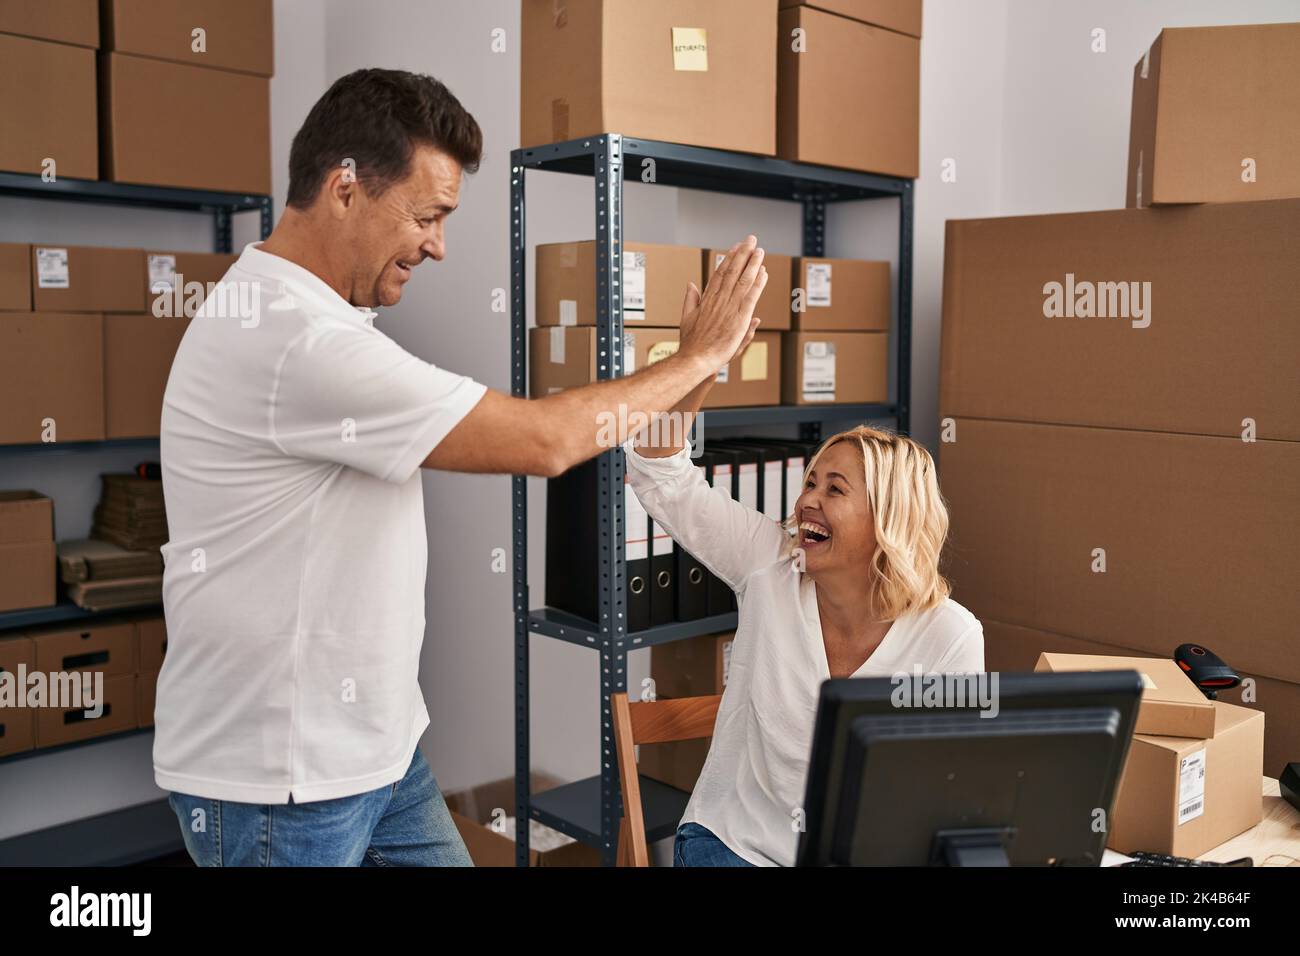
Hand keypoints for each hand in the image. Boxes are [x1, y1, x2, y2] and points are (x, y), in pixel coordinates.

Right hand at [677, 236, 767, 373]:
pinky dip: (758, 283)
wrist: (695, 358)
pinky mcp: (740, 317)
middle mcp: (719, 300)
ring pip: (743, 280)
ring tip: (760, 250)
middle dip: (743, 254)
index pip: (720, 274)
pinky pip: (751, 296)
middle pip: (733, 272)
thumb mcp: (686, 318)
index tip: (735, 248)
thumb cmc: (691, 343)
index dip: (729, 259)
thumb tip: (691, 285)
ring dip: (752, 264)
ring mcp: (730, 307)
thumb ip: (690, 300)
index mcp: (707, 299)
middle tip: (751, 240)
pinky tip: (764, 272)